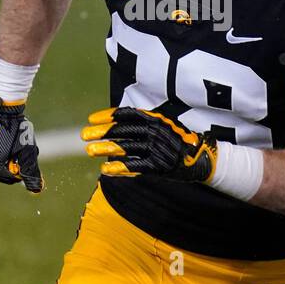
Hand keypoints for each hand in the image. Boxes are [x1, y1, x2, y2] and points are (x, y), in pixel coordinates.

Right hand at [0, 93, 43, 192]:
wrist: (2, 106)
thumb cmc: (16, 129)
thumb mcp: (27, 151)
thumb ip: (32, 172)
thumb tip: (37, 190)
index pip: (12, 178)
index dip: (24, 166)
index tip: (26, 151)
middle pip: (4, 171)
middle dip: (16, 161)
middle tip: (21, 145)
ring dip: (10, 155)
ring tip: (14, 139)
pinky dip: (2, 149)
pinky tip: (7, 136)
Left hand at [80, 106, 217, 182]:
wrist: (200, 158)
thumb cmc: (176, 141)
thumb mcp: (162, 126)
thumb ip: (142, 124)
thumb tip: (116, 124)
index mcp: (155, 119)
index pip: (127, 114)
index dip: (108, 116)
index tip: (91, 119)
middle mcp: (155, 131)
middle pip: (123, 130)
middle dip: (101, 132)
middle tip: (83, 135)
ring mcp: (157, 148)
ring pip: (126, 147)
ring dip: (105, 149)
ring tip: (89, 150)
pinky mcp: (159, 166)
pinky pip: (136, 166)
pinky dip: (120, 168)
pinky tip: (105, 169)